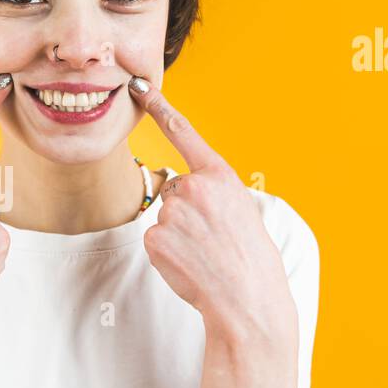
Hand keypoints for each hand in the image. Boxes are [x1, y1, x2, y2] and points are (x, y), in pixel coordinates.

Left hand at [129, 76, 296, 343]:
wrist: (246, 299)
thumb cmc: (249, 259)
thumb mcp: (241, 211)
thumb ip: (211, 192)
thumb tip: (178, 192)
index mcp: (220, 177)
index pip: (184, 134)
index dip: (160, 107)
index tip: (138, 87)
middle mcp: (194, 188)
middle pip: (173, 190)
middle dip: (185, 211)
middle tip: (211, 239)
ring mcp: (172, 212)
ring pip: (165, 218)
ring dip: (178, 235)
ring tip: (205, 254)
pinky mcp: (155, 238)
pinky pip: (155, 240)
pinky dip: (168, 254)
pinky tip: (190, 264)